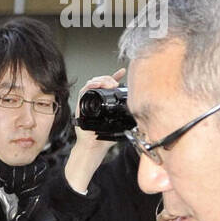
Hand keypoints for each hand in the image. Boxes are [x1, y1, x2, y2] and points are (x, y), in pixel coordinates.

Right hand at [65, 68, 125, 192]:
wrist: (93, 148)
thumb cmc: (103, 140)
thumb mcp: (119, 125)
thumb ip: (126, 118)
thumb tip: (139, 112)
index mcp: (102, 104)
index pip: (108, 86)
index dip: (115, 76)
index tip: (122, 72)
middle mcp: (94, 102)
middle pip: (100, 82)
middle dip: (108, 78)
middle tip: (115, 81)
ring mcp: (86, 104)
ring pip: (91, 84)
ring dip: (100, 80)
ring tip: (108, 83)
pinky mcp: (80, 108)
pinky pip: (83, 92)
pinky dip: (90, 86)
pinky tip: (97, 85)